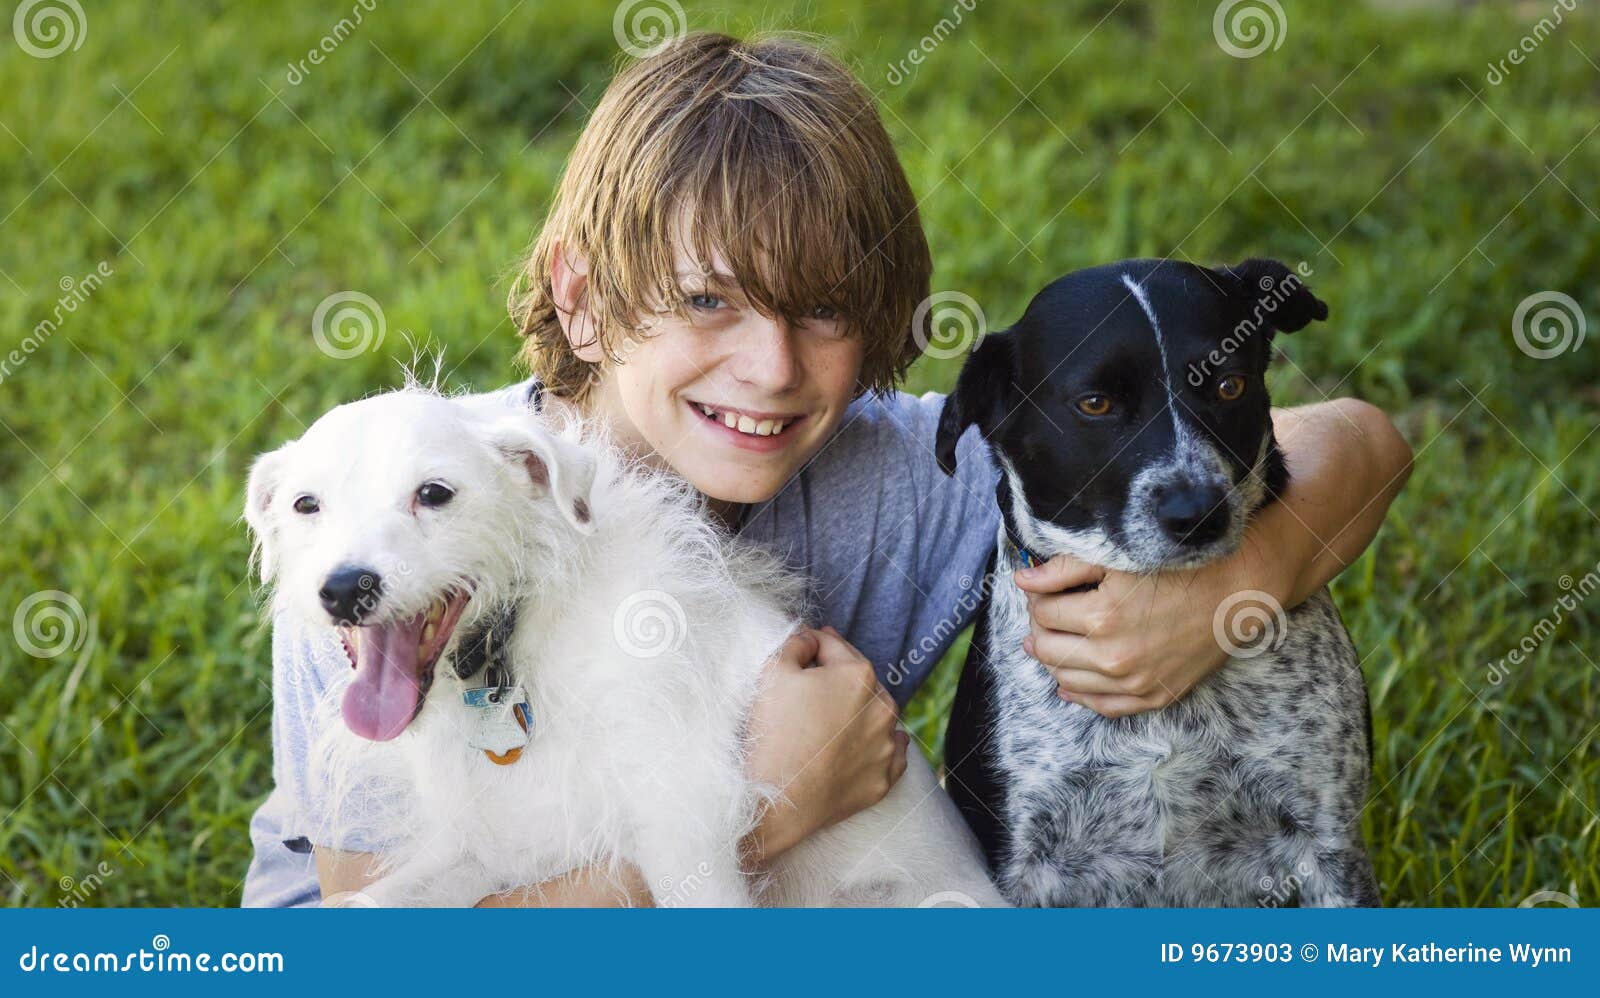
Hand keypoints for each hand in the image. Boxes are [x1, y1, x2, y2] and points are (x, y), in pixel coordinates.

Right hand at [743, 627, 908, 863]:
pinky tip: (864, 745)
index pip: (833, 647)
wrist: (777, 799)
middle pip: (859, 680)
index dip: (813, 644)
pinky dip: (880, 746)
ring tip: (834, 718)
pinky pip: (891, 754)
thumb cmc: (774, 732)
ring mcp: (887, 745)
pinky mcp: (885, 778)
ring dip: (860, 710)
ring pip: (877, 715)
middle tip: (812, 686)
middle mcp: (883, 706)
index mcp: (859, 674)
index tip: (803, 648)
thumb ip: (795, 642)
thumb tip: (810, 638)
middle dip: (838, 678)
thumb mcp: (773, 671)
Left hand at [1014, 549, 1290, 717]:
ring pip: (1066, 679)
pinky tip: (1071, 680)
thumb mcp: (1117, 558)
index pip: (1041, 612)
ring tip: (1054, 639)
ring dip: (1054, 658)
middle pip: (1046, 649)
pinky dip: (1080, 694)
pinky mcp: (1153, 697)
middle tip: (1045, 611)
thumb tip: (1023, 581)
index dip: (1036, 597)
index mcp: (1101, 617)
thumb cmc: (1178, 566)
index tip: (1042, 587)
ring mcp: (1134, 683)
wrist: (1236, 591)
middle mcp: (1114, 657)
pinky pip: (1102, 707)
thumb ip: (1063, 568)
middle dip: (1038, 628)